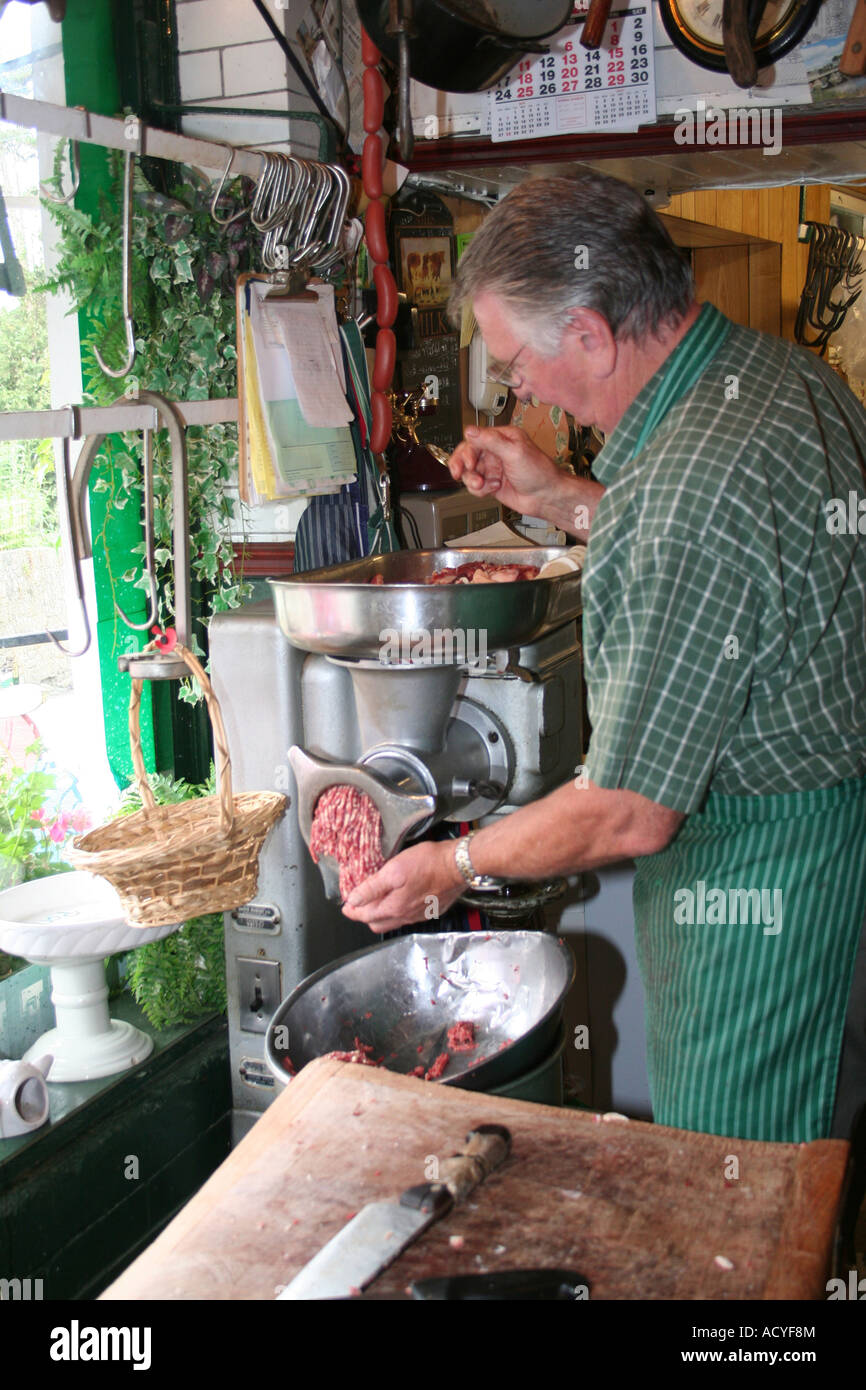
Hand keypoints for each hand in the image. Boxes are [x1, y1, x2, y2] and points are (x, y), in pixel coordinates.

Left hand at [342, 840, 464, 934]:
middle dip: (365, 915)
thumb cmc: (429, 863)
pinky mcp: (430, 910)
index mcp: (394, 907)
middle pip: (378, 924)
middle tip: (358, 904)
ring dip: (381, 914)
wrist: (458, 865)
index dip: (352, 910)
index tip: (346, 906)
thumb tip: (354, 900)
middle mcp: (406, 916)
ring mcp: (419, 915)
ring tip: (376, 901)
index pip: (365, 915)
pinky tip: (399, 899)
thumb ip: (372, 887)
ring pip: (393, 922)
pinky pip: (408, 917)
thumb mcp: (394, 870)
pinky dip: (398, 912)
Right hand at [447, 425, 562, 516]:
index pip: (474, 439)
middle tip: (460, 473)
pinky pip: (475, 486)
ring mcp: (493, 468)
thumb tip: (471, 430)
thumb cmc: (539, 472)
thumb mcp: (514, 452)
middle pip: (467, 455)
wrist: (546, 497)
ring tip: (482, 485)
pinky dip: (480, 490)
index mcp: (502, 438)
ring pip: (469, 472)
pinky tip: (493, 489)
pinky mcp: (491, 483)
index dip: (467, 451)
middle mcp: (495, 451)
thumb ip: (491, 441)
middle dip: (463, 466)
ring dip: (472, 480)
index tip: (467, 462)